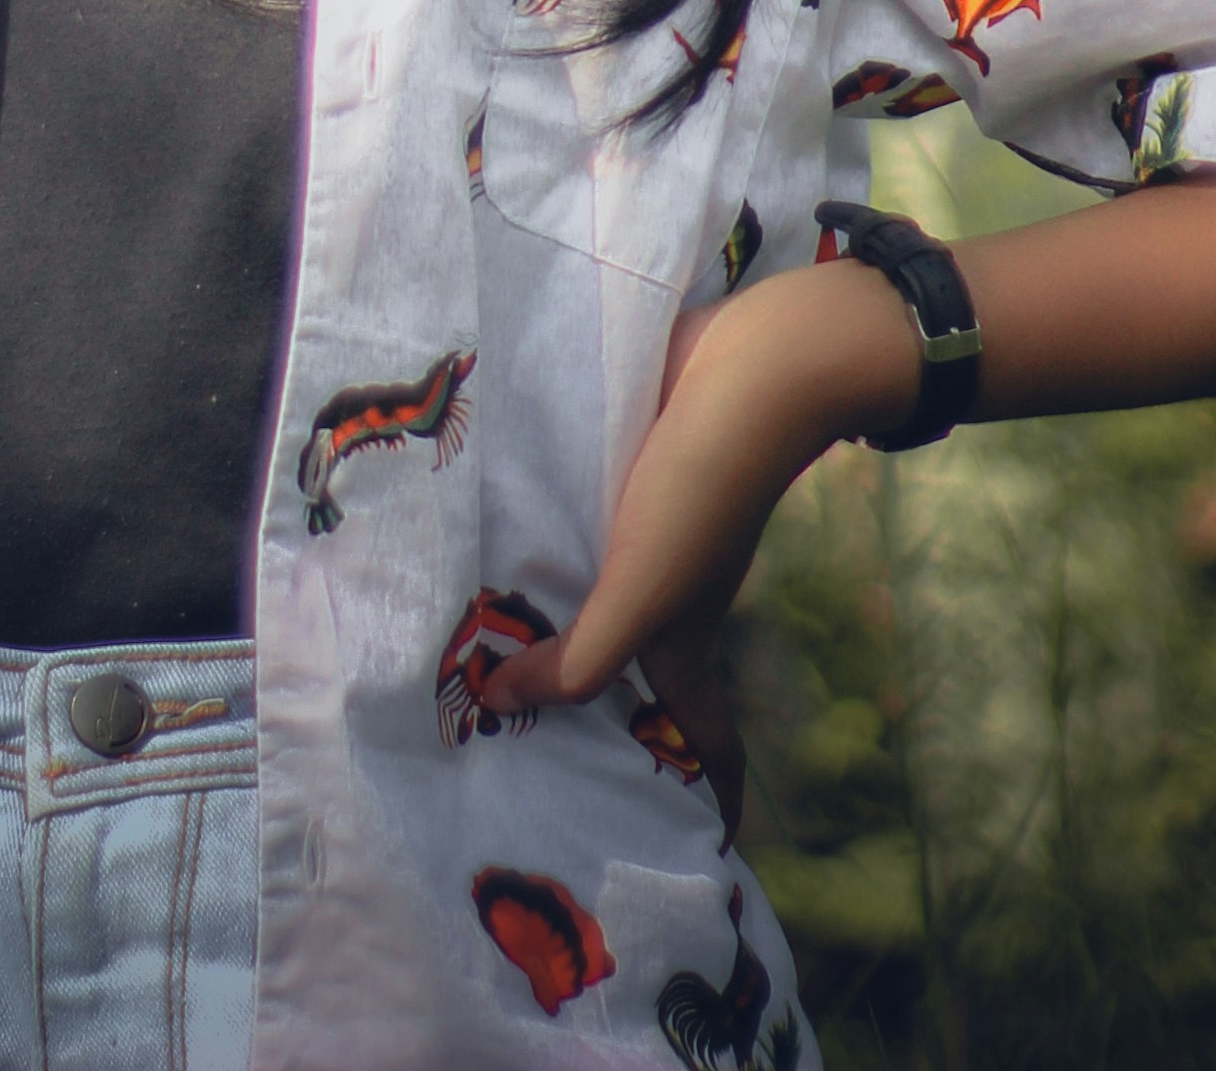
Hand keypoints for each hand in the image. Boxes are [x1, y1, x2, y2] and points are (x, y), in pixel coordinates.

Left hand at [475, 263, 916, 752]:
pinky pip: (575, 532)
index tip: (689, 847)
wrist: (746, 368)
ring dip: (549, 624)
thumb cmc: (702, 492)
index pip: (703, 739)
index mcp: (681, 638)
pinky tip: (475, 547)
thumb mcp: (645, 590)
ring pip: (597, 598)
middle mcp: (667, 593)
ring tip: (468, 651)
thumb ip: (581, 658)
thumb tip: (497, 703)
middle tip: (515, 752)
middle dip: (592, 716)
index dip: (706, 798)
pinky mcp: (623, 477)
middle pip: (634, 675)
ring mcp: (647, 533)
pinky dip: (534, 548)